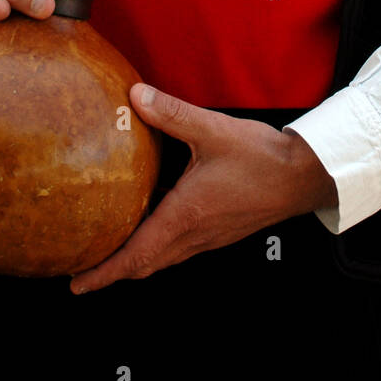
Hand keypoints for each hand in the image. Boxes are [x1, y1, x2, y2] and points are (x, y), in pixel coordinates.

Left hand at [69, 84, 338, 292]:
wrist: (304, 175)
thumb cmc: (261, 157)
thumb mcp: (212, 130)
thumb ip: (171, 113)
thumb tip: (135, 95)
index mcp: (184, 215)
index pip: (135, 255)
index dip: (103, 273)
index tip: (76, 284)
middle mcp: (194, 234)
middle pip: (145, 266)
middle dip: (113, 273)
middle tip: (83, 274)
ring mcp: (210, 237)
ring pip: (164, 260)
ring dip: (136, 262)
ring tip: (112, 254)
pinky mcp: (221, 231)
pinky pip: (181, 250)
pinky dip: (158, 250)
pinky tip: (154, 230)